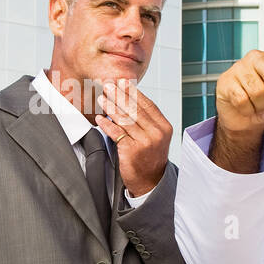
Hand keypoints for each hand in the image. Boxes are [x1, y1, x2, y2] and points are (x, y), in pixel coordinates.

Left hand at [95, 80, 171, 196]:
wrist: (150, 181)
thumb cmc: (149, 157)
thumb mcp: (154, 136)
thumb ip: (146, 120)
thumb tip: (128, 98)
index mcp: (164, 127)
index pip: (148, 104)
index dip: (134, 92)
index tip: (123, 82)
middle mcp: (157, 133)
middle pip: (135, 109)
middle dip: (119, 95)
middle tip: (107, 85)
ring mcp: (145, 142)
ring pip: (125, 119)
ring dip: (111, 107)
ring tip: (101, 98)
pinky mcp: (132, 151)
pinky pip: (117, 133)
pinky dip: (107, 124)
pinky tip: (100, 118)